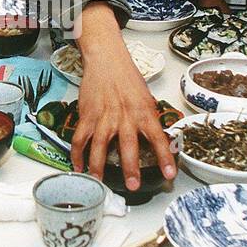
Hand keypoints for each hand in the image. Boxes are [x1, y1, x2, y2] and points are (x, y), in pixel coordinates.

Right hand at [70, 4, 176, 189]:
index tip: (169, 175)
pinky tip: (78, 167)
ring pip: (99, 147)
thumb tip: (158, 140)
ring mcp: (104, 118)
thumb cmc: (128, 79)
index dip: (165, 158)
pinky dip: (76, 155)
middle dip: (130, 169)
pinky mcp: (87, 116)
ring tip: (99, 182)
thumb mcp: (147, 98)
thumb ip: (149, 120)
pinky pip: (79, 139)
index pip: (158, 139)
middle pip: (128, 147)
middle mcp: (125, 117)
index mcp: (144, 113)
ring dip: (98, 167)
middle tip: (132, 186)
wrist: (107, 60)